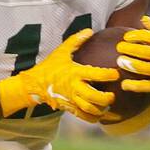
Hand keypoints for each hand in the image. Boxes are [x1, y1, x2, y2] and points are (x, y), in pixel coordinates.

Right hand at [0, 28, 118, 121]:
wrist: (34, 84)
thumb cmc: (49, 66)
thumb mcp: (61, 52)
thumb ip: (76, 41)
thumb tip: (89, 30)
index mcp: (74, 72)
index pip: (95, 74)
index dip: (108, 75)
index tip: (116, 74)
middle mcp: (74, 87)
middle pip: (93, 96)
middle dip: (106, 98)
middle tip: (113, 95)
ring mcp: (71, 99)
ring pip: (89, 108)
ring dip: (101, 109)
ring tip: (107, 106)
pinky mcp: (68, 107)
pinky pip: (83, 116)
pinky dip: (93, 118)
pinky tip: (100, 116)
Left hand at [115, 16, 149, 102]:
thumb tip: (143, 18)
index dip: (138, 35)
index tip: (126, 37)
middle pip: (149, 52)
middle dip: (133, 49)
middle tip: (119, 47)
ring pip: (148, 68)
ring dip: (133, 65)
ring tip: (119, 62)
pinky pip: (149, 86)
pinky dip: (136, 86)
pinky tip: (124, 85)